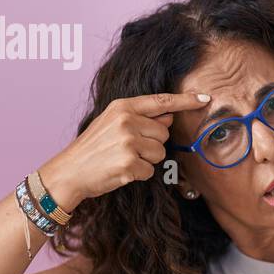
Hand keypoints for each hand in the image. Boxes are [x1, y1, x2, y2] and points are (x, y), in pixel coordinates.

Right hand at [39, 91, 210, 208]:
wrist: (69, 172)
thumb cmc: (93, 148)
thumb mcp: (112, 122)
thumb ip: (140, 117)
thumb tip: (169, 115)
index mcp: (122, 107)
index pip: (161, 101)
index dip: (185, 100)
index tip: (205, 98)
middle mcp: (126, 121)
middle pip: (164, 133)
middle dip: (152, 143)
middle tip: (128, 148)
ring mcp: (128, 142)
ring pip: (160, 153)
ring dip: (147, 160)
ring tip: (123, 158)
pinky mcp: (129, 163)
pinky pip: (150, 170)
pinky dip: (139, 174)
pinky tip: (121, 170)